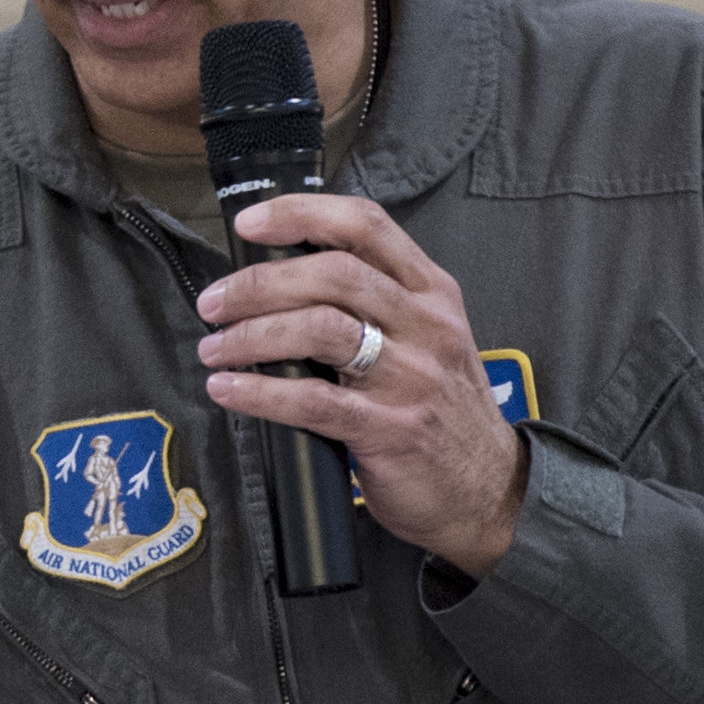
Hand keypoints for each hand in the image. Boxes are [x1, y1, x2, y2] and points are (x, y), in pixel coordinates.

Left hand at [196, 192, 529, 572]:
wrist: (489, 489)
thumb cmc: (441, 410)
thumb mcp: (426, 338)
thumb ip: (373, 304)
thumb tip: (281, 282)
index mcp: (432, 291)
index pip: (365, 226)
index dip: (301, 214)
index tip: (249, 223)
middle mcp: (425, 324)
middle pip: (333, 273)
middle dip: (259, 283)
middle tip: (214, 303)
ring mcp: (411, 377)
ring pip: (320, 329)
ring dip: (251, 335)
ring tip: (214, 348)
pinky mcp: (390, 429)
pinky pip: (313, 401)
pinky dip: (260, 391)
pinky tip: (228, 389)